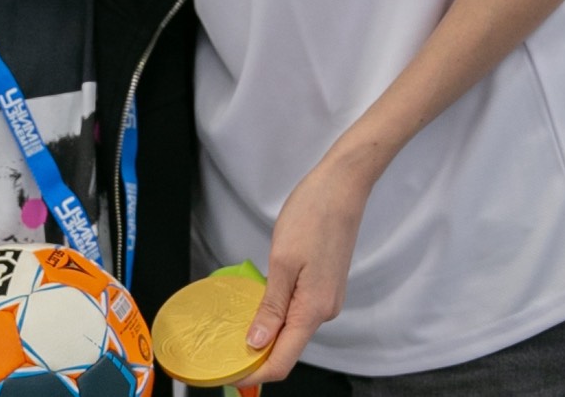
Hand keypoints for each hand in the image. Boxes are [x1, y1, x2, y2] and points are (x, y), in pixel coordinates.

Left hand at [241, 151, 376, 383]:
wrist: (341, 188)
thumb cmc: (312, 215)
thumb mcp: (283, 260)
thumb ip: (271, 306)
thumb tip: (257, 343)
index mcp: (314, 309)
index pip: (283, 360)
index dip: (255, 374)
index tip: (229, 375)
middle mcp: (324, 310)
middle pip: (288, 349)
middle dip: (257, 357)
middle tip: (223, 353)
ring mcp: (326, 299)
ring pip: (293, 331)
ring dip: (266, 335)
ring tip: (235, 330)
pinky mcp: (324, 286)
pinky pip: (298, 313)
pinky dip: (277, 318)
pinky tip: (259, 309)